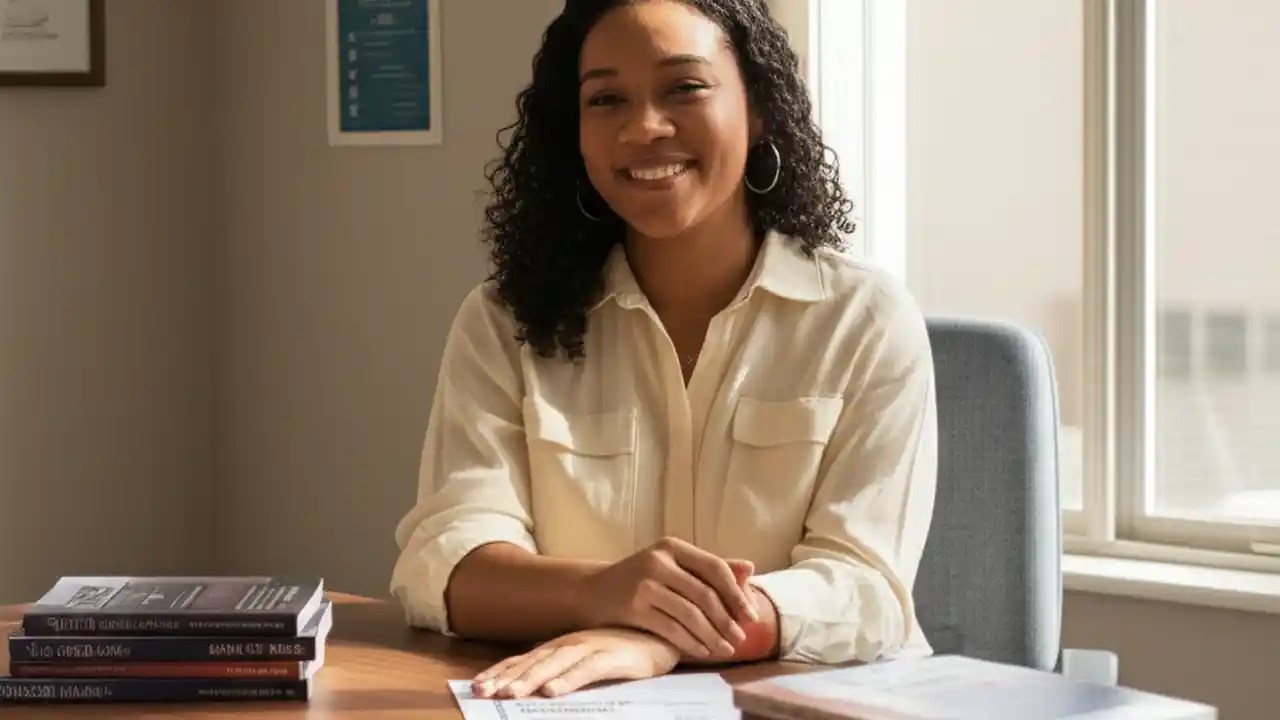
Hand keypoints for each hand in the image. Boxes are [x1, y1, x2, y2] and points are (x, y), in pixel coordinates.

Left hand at [470, 628, 678, 698]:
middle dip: (504, 678)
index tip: (475, 686)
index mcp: (560, 645)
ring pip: (554, 665)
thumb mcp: (585, 658)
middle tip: (480, 692)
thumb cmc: (623, 648)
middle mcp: (570, 644)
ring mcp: (591, 648)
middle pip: (531, 662)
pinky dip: (568, 680)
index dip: (499, 672)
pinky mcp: (613, 657)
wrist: (663, 634)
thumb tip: (532, 685)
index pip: (523, 659)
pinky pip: (586, 670)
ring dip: (529, 679)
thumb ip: (561, 668)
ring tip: (509, 694)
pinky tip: (552, 691)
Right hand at [580, 537, 756, 660]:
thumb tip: (750, 568)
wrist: (592, 592)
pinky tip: (702, 652)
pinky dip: (691, 643)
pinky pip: (671, 629)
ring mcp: (644, 584)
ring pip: (690, 614)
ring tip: (726, 650)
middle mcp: (658, 561)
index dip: (736, 593)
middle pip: (705, 593)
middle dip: (727, 620)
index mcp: (672, 547)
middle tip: (741, 639)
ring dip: (712, 636)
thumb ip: (708, 569)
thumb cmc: (641, 580)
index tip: (751, 615)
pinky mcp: (633, 607)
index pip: (714, 567)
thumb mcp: (673, 567)